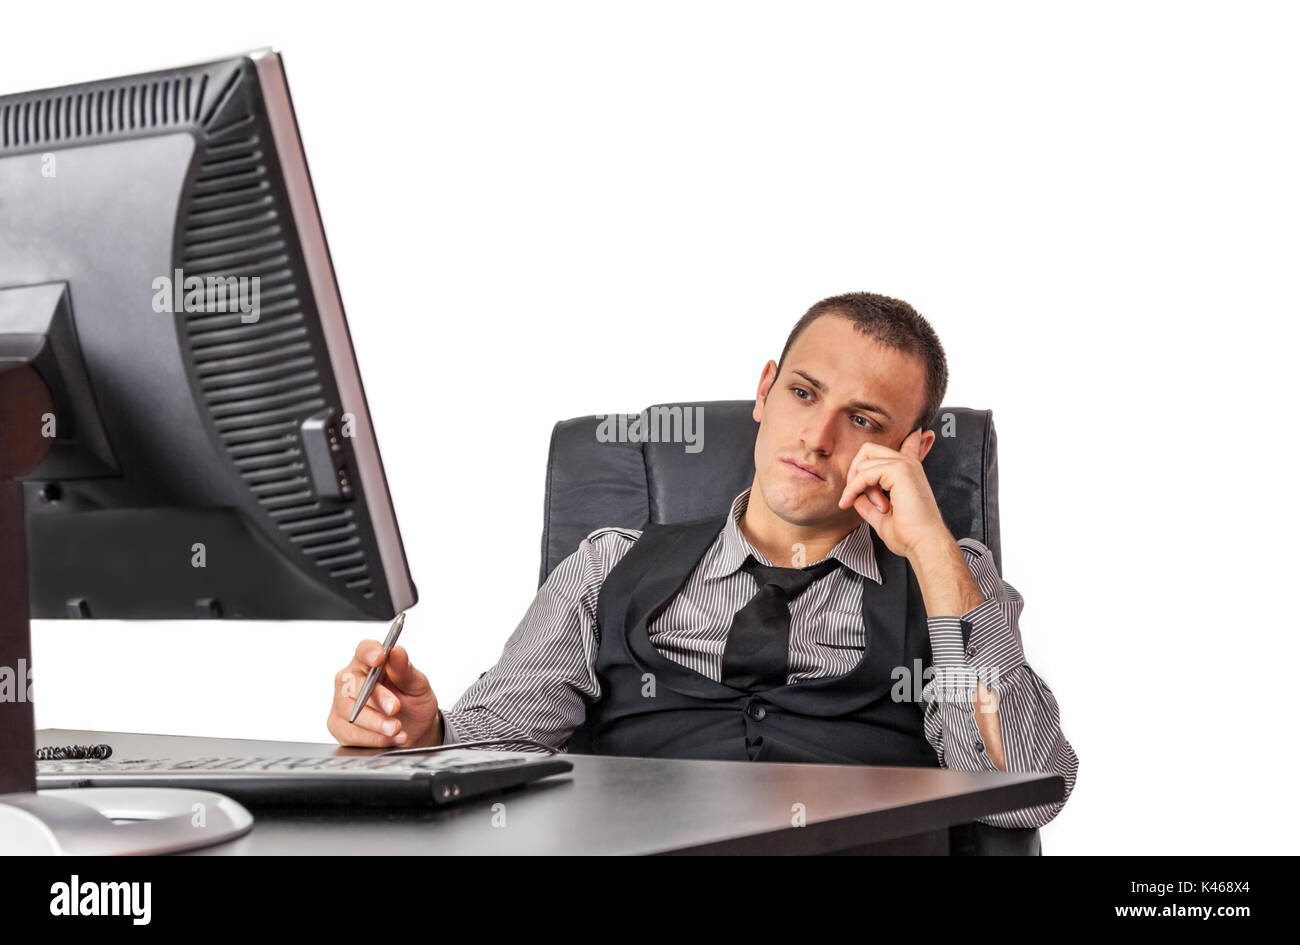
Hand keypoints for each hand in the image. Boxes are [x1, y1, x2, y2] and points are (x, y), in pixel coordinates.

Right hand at [327, 639, 441, 747]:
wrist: (415, 731)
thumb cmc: (413, 701)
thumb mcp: (418, 685)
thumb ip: (406, 670)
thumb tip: (398, 652)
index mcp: (369, 663)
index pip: (363, 650)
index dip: (369, 652)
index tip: (380, 658)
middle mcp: (350, 681)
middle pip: (352, 685)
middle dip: (376, 698)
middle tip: (395, 708)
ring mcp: (342, 704)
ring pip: (350, 713)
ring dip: (376, 723)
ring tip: (397, 729)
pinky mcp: (339, 728)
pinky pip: (352, 735)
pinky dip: (375, 739)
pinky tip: (392, 739)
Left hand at [836, 429, 949, 558]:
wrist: (924, 544)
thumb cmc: (909, 535)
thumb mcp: (881, 516)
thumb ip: (867, 502)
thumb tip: (853, 495)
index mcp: (909, 473)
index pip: (909, 445)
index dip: (911, 439)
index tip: (917, 432)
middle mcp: (908, 464)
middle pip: (869, 449)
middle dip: (854, 472)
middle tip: (855, 496)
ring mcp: (905, 464)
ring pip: (863, 461)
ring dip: (857, 485)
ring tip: (872, 506)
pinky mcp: (900, 470)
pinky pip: (864, 473)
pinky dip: (854, 488)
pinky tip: (852, 502)